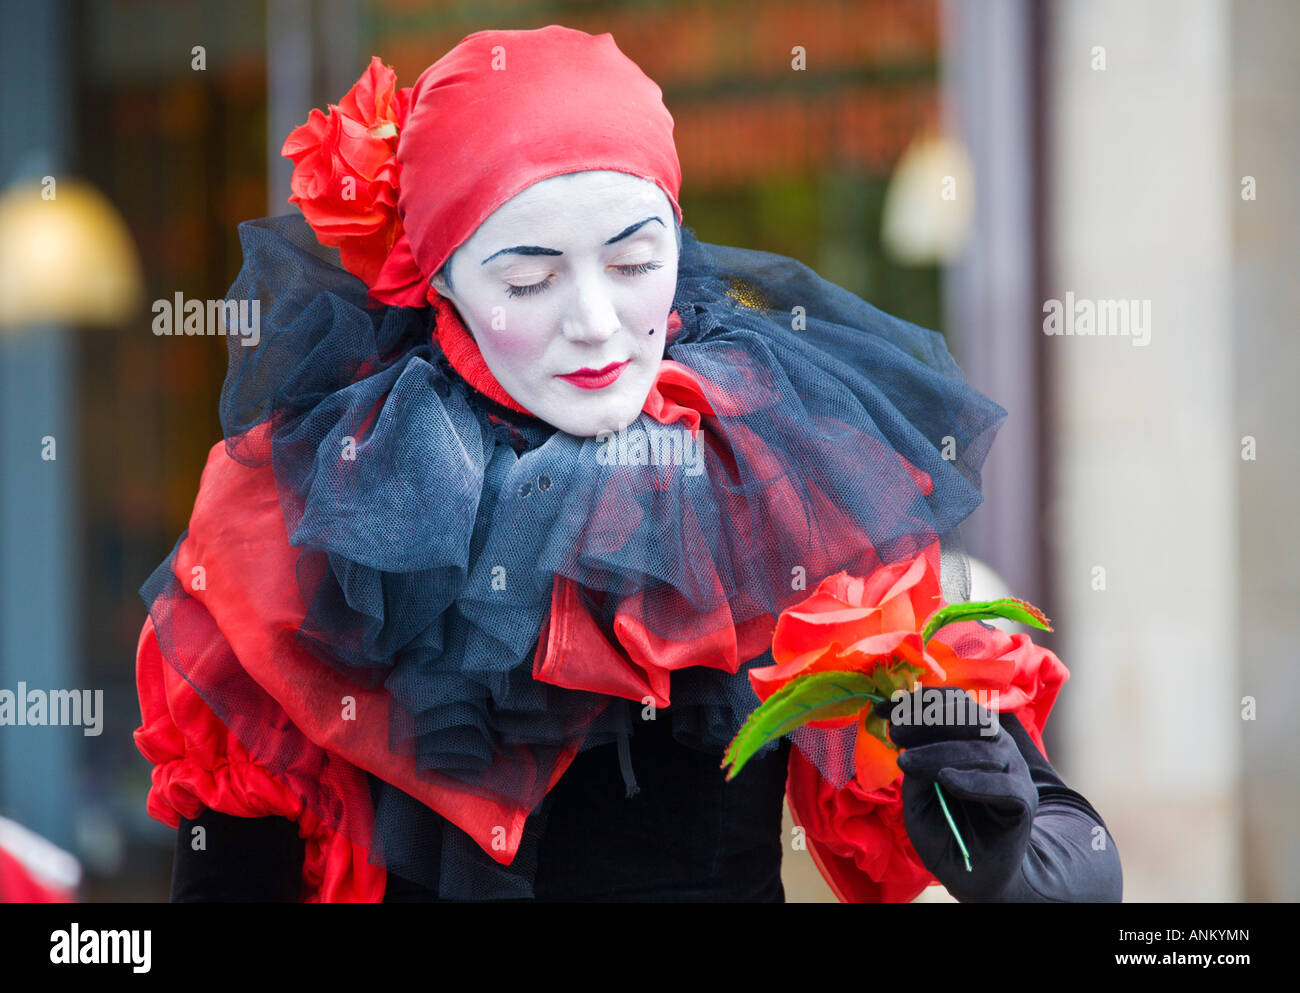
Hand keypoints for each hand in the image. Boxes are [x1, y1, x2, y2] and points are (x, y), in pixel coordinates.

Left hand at [874, 687, 1036, 900]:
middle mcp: (996, 746)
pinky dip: (972, 780)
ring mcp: (1012, 770)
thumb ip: (916, 766)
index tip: (883, 710)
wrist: (971, 871)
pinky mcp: (1023, 800)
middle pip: (968, 718)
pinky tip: (947, 780)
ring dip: (940, 751)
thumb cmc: (943, 827)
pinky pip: (1001, 785)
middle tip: (896, 733)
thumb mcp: (918, 793)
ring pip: (980, 749)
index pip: (952, 704)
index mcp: (973, 736)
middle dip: (927, 720)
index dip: (919, 702)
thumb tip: (906, 738)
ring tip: (907, 761)